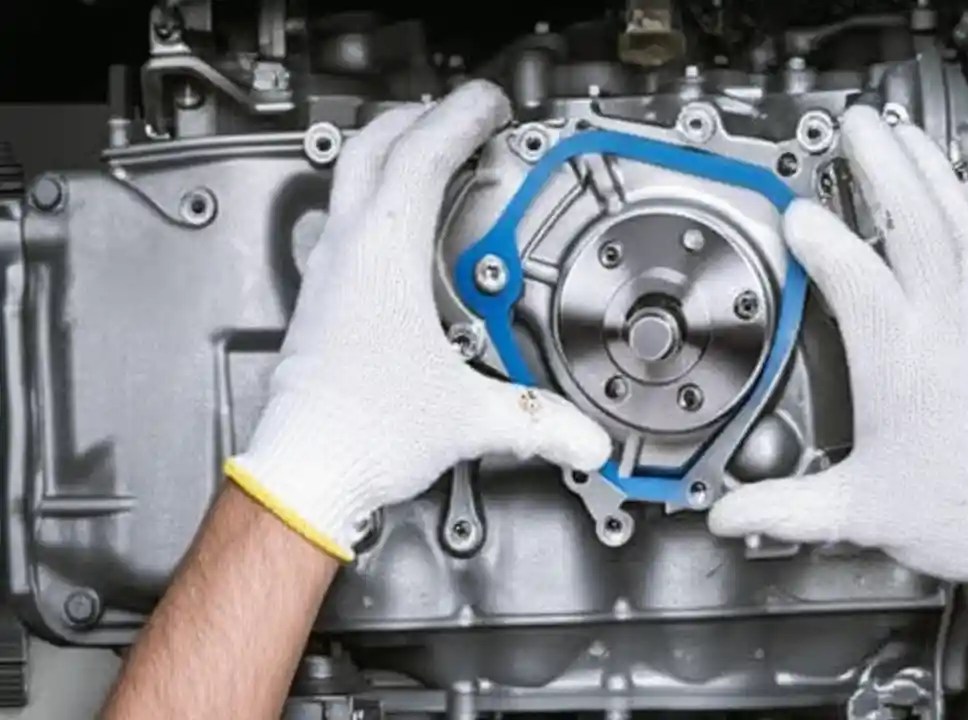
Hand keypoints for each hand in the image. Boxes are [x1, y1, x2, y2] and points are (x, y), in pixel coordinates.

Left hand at [225, 81, 609, 561]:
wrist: (304, 471)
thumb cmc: (361, 433)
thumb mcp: (470, 417)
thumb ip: (539, 421)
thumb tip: (586, 436)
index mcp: (382, 257)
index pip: (420, 157)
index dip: (460, 120)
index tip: (488, 107)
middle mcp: (347, 254)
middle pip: (371, 148)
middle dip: (418, 120)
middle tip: (460, 119)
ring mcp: (328, 275)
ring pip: (352, 182)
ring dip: (395, 158)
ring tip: (436, 163)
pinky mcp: (324, 302)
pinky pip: (350, 225)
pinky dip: (383, 204)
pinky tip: (410, 237)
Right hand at [709, 107, 967, 638]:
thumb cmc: (961, 513)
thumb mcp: (854, 511)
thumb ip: (780, 509)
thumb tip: (727, 515)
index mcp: (901, 363)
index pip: (857, 277)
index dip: (823, 240)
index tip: (795, 217)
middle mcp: (946, 329)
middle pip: (918, 223)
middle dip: (885, 165)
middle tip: (857, 127)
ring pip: (959, 224)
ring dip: (929, 171)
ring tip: (902, 136)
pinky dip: (965, 205)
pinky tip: (952, 189)